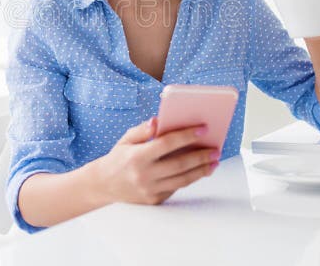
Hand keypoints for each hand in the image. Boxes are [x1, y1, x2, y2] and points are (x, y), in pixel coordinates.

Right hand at [90, 117, 218, 205]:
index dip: (186, 136)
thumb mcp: (126, 139)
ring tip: (213, 161)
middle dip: (201, 156)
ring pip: (182, 180)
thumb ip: (142, 130)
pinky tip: (199, 170)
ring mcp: (150, 190)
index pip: (167, 144)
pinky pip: (176, 188)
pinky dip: (189, 178)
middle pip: (179, 164)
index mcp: (137, 157)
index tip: (203, 129)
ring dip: (201, 170)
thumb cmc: (118, 158)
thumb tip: (158, 120)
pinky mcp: (154, 200)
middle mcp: (144, 175)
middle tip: (215, 149)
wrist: (103, 185)